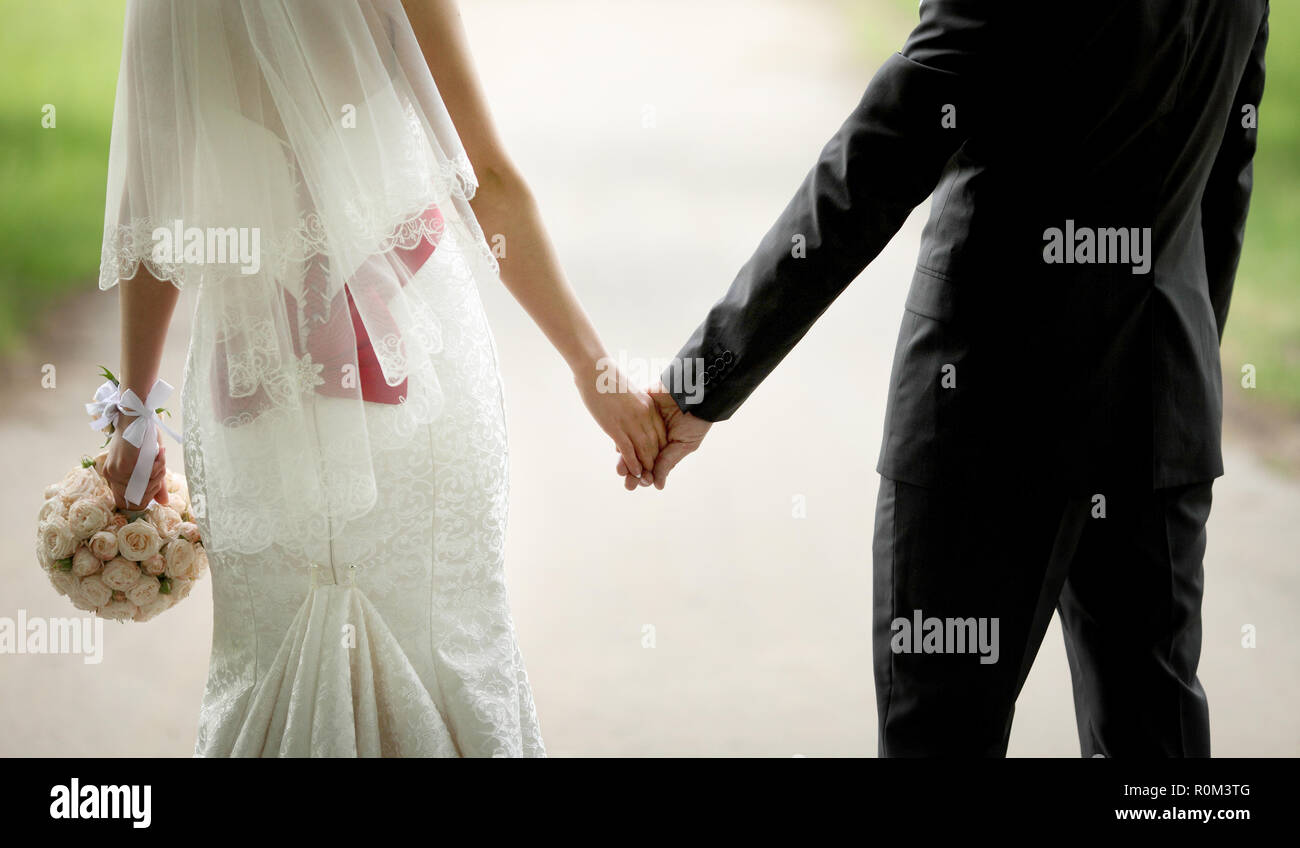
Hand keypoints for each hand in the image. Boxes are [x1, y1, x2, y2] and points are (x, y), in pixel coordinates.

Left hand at [102, 420, 168, 509]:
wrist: (135, 415)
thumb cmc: (142, 435)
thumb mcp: (149, 463)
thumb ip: (154, 483)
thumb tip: (163, 502)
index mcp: (113, 476)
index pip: (128, 502)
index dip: (145, 498)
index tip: (156, 484)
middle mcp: (110, 476)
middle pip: (139, 498)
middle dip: (155, 485)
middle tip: (161, 466)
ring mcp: (115, 472)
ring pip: (146, 487)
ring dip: (159, 473)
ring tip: (160, 455)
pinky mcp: (123, 466)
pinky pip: (148, 476)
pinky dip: (158, 466)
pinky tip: (159, 452)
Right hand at [574, 362, 665, 481]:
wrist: (595, 370)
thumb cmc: (607, 378)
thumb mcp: (628, 392)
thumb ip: (633, 405)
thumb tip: (630, 412)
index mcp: (648, 406)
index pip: (660, 432)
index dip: (660, 448)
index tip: (658, 458)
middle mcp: (644, 415)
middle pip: (655, 443)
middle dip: (654, 461)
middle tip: (654, 474)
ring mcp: (630, 422)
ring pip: (644, 450)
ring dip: (645, 466)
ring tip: (645, 479)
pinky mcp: (616, 427)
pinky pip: (628, 450)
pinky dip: (633, 463)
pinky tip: (635, 472)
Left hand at [618, 381, 710, 489]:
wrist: (694, 392)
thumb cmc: (695, 420)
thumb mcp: (685, 444)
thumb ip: (668, 462)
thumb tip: (657, 486)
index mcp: (663, 448)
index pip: (650, 467)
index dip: (644, 477)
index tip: (642, 483)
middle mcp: (650, 438)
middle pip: (636, 459)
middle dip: (630, 473)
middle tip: (628, 483)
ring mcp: (641, 425)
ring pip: (627, 445)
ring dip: (623, 459)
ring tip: (621, 470)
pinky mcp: (634, 411)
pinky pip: (623, 426)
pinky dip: (620, 437)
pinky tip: (619, 448)